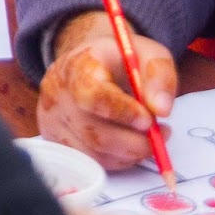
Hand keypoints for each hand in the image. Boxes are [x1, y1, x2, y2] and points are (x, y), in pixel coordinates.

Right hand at [38, 10, 177, 170]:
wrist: (89, 62)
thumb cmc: (119, 60)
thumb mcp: (146, 54)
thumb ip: (159, 76)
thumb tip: (161, 110)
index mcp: (77, 65)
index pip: (91, 95)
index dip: (122, 112)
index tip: (149, 120)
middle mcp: (57, 92)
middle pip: (93, 132)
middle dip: (135, 142)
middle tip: (160, 134)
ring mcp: (53, 117)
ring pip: (94, 151)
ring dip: (129, 153)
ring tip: (148, 138)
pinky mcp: (55, 137)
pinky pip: (90, 160)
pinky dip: (117, 159)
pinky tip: (128, 144)